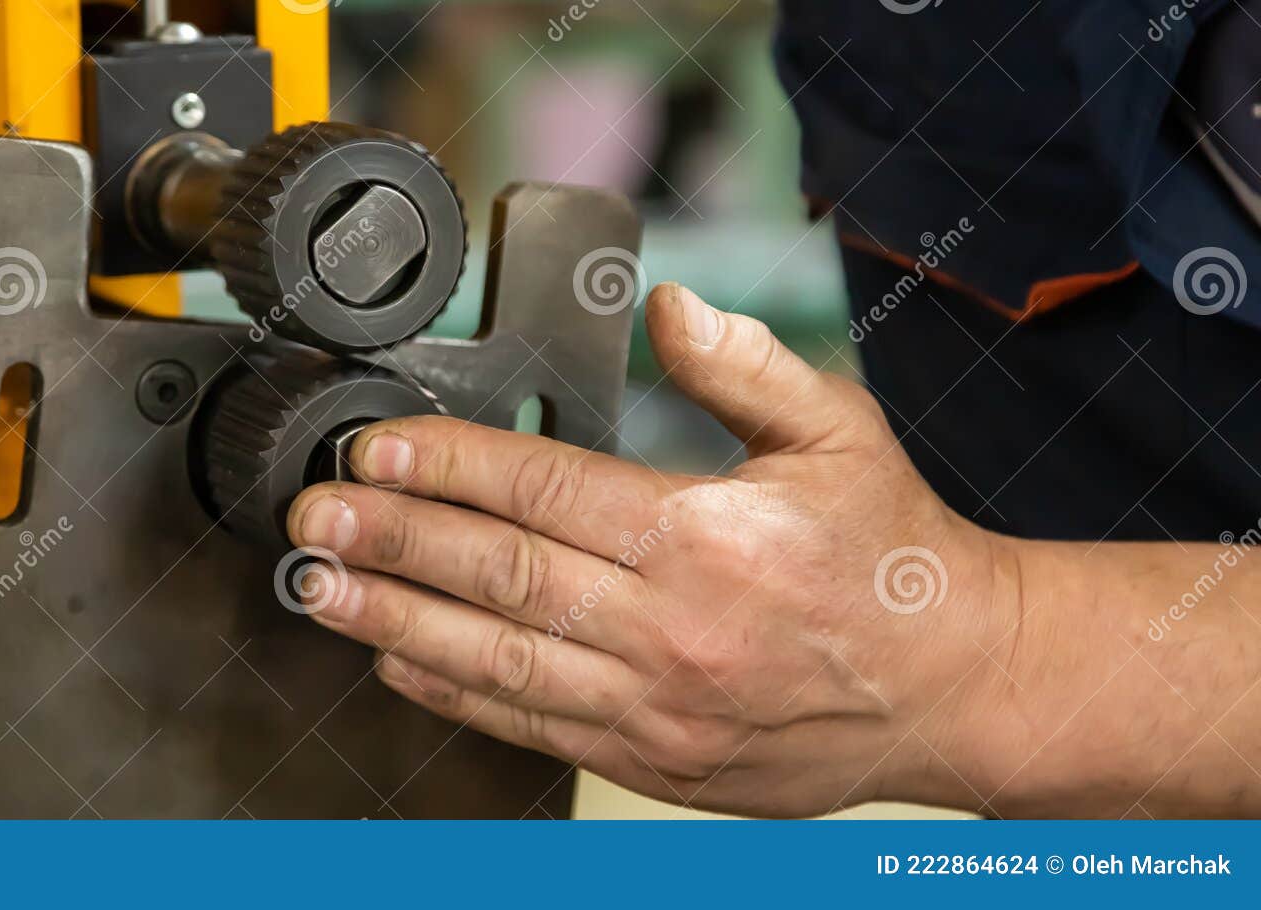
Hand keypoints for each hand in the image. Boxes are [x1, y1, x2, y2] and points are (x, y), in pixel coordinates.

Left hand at [286, 282, 1024, 816]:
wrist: (955, 685)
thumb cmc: (892, 558)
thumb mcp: (841, 434)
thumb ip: (746, 367)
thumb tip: (669, 309)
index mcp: (710, 537)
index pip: (545, 492)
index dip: (446, 466)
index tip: (376, 449)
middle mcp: (674, 629)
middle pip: (502, 576)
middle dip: (394, 542)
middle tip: (316, 517)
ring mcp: (659, 707)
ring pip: (500, 660)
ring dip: (397, 621)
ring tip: (323, 589)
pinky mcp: (657, 760)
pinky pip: (535, 724)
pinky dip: (458, 693)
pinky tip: (399, 660)